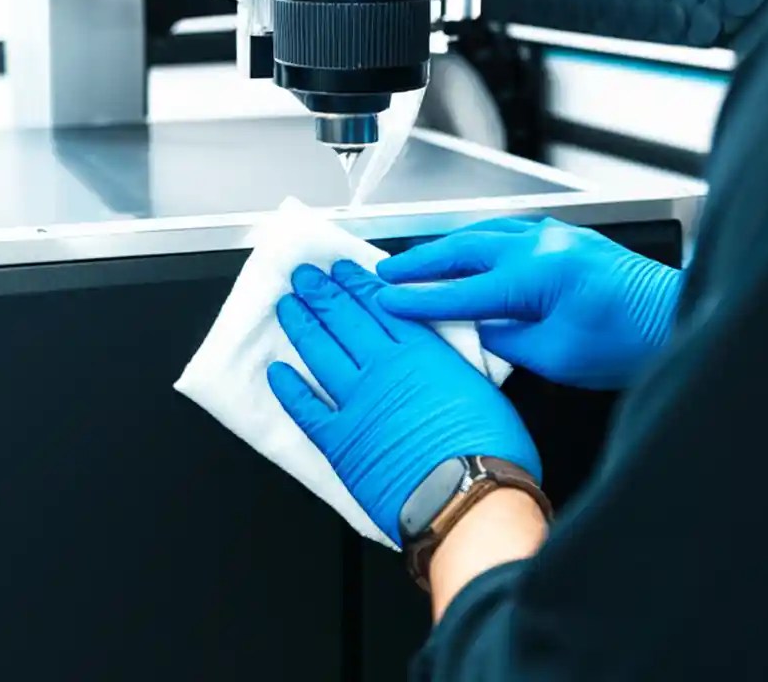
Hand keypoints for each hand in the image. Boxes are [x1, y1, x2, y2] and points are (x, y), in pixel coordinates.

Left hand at [267, 261, 539, 545]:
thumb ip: (454, 375)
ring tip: (288, 307)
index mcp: (424, 355)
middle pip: (345, 322)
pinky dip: (288, 388)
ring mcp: (357, 403)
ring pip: (320, 353)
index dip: (357, 285)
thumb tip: (447, 375)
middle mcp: (384, 371)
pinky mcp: (339, 442)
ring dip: (302, 326)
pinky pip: (304, 407)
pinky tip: (277, 372)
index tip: (341, 270)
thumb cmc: (491, 453)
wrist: (467, 498)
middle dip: (322, 294)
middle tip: (303, 277)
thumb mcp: (485, 394)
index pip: (382, 307)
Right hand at [376, 218, 681, 389]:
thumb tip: (479, 330)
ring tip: (420, 261)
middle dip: (421, 262)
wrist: (680, 317)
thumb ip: (508, 339)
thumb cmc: (632, 339)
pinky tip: (471, 252)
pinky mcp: (568, 238)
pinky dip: (480, 241)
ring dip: (449, 247)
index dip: (418, 298)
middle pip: (464, 248)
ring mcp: (556, 236)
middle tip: (388, 273)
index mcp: (535, 275)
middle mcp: (542, 245)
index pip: (460, 290)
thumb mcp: (556, 356)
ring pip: (486, 232)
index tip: (388, 299)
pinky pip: (510, 231)